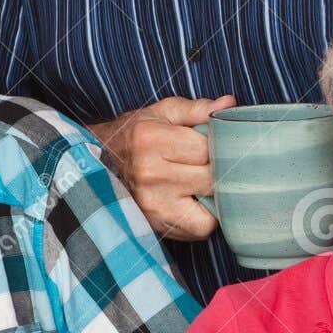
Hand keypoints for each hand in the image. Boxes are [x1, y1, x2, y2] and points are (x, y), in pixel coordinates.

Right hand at [96, 95, 236, 240]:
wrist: (102, 166)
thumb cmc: (137, 136)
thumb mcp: (163, 113)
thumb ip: (198, 109)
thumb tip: (229, 104)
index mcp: (151, 140)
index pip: (207, 148)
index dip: (218, 146)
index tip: (213, 145)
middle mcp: (150, 173)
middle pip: (211, 178)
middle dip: (220, 172)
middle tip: (213, 165)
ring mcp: (154, 203)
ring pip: (211, 209)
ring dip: (215, 198)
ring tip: (203, 185)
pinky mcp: (158, 225)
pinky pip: (200, 229)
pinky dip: (204, 217)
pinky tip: (194, 202)